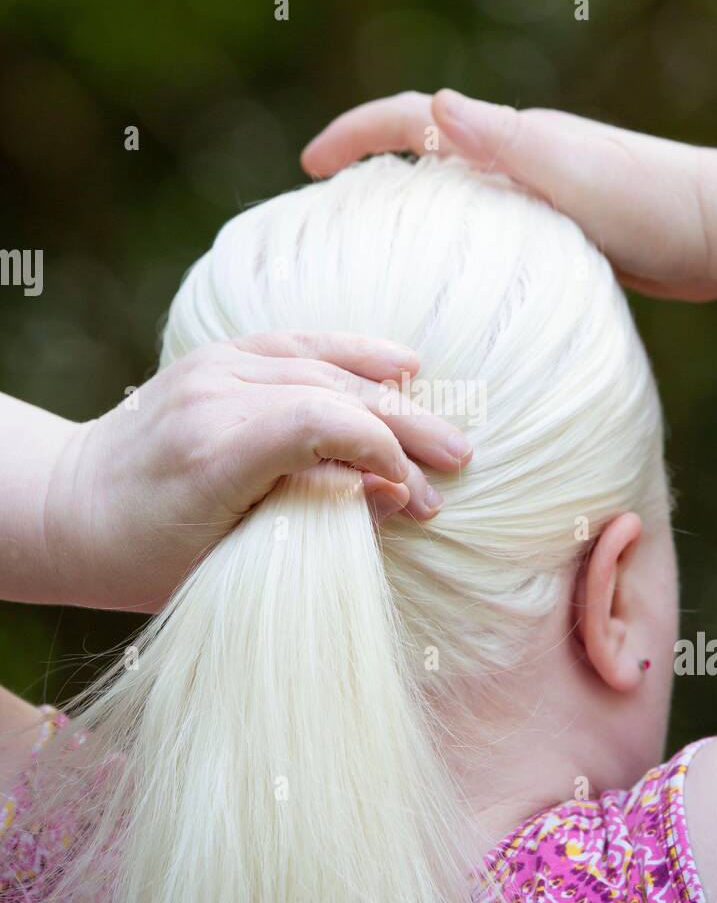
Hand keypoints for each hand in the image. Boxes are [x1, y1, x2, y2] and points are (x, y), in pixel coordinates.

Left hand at [43, 332, 471, 612]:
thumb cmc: (143, 555)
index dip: (382, 455)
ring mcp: (216, 366)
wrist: (71, 505)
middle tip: (460, 462)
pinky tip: (402, 363)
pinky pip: (302, 343)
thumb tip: (392, 498)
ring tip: (447, 429)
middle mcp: (215, 394)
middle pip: (335, 392)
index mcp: (212, 450)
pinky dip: (355, 353)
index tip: (413, 499)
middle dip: (405, 430)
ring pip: (327, 366)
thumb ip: (308, 521)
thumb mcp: (224, 559)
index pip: (323, 423)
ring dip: (393, 396)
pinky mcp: (220, 356)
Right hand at [302, 89, 716, 301]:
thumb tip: (437, 105)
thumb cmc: (649, 200)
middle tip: (328, 211)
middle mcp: (520, 157)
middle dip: (373, 167)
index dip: (357, 133)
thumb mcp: (568, 170)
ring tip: (374, 254)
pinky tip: (451, 289)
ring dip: (413, 210)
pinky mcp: (563, 230)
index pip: (415, 118)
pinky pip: (490, 233)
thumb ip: (505, 141)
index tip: (311, 163)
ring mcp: (541, 193)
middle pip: (428, 151)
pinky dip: (456, 247)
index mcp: (512, 137)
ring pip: (458, 196)